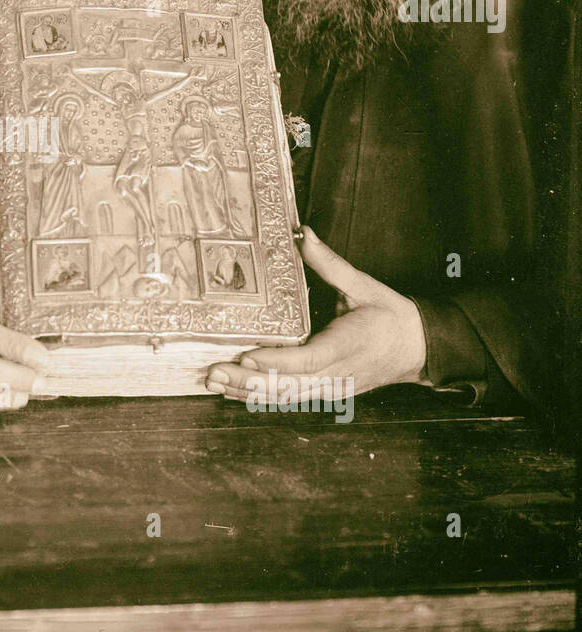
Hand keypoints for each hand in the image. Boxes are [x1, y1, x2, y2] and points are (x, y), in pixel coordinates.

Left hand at [205, 226, 427, 403]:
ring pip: (286, 396)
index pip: (308, 359)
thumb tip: (304, 234)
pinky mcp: (327, 392)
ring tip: (214, 383)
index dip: (275, 361)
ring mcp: (332, 387)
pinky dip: (262, 395)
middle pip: (288, 384)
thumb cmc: (391, 316)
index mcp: (347, 345)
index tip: (246, 356)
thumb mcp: (363, 285)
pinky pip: (291, 397)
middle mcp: (338, 373)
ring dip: (248, 392)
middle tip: (213, 373)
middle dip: (248, 381)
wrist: (418, 348)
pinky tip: (235, 390)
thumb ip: (330, 264)